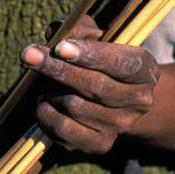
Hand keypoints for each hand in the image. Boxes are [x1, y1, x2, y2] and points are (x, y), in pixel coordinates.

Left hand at [20, 14, 159, 154]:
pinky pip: (64, 130)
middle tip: (29, 55)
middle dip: (58, 69)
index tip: (60, 47)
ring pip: (75, 106)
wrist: (108, 96)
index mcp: (145, 69)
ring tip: (48, 82)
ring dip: (52, 90)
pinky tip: (45, 102)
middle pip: (95, 86)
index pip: (120, 63)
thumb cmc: (98, 56)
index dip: (90, 55)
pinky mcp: (100, 144)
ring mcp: (121, 125)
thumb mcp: (94, 35)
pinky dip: (46, 114)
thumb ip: (77, 29)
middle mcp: (140, 100)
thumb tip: (54, 34)